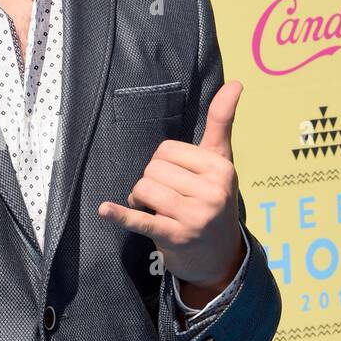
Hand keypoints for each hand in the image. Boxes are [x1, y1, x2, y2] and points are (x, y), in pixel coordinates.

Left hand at [98, 79, 245, 295]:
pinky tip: (105, 210)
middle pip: (152, 169)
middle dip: (151, 183)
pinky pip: (141, 220)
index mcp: (221, 168)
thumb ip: (223, 122)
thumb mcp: (222, 162)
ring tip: (158, 212)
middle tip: (167, 201)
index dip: (162, 164)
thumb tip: (235, 83)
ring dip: (140, 201)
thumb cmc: (215, 201)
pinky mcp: (175, 236)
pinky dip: (121, 215)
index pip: (166, 150)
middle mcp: (212, 191)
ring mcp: (194, 216)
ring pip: (143, 189)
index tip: (175, 180)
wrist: (220, 257)